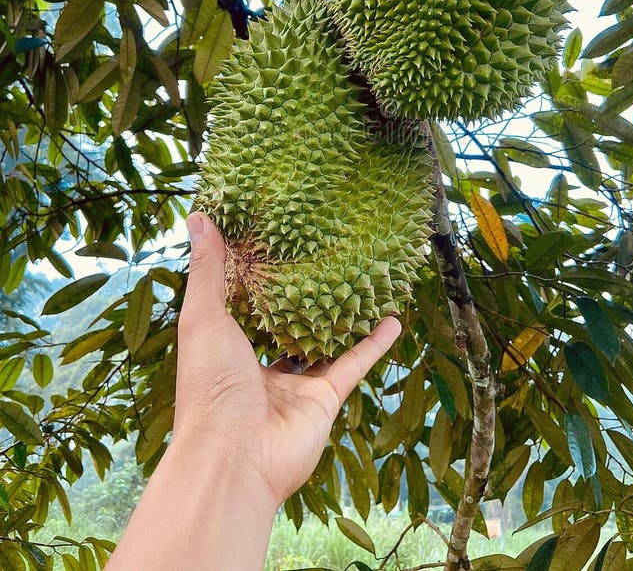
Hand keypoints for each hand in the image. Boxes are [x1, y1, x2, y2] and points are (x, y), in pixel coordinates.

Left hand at [173, 212, 401, 507]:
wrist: (235, 457)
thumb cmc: (209, 387)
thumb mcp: (204, 317)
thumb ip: (208, 270)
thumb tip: (198, 217)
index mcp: (227, 347)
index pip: (244, 306)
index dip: (256, 277)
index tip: (271, 243)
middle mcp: (260, 366)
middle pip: (286, 325)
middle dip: (300, 299)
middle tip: (321, 260)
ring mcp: (294, 385)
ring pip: (322, 344)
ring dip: (341, 318)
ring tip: (360, 285)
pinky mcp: (324, 399)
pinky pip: (353, 364)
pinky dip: (374, 343)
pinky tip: (392, 318)